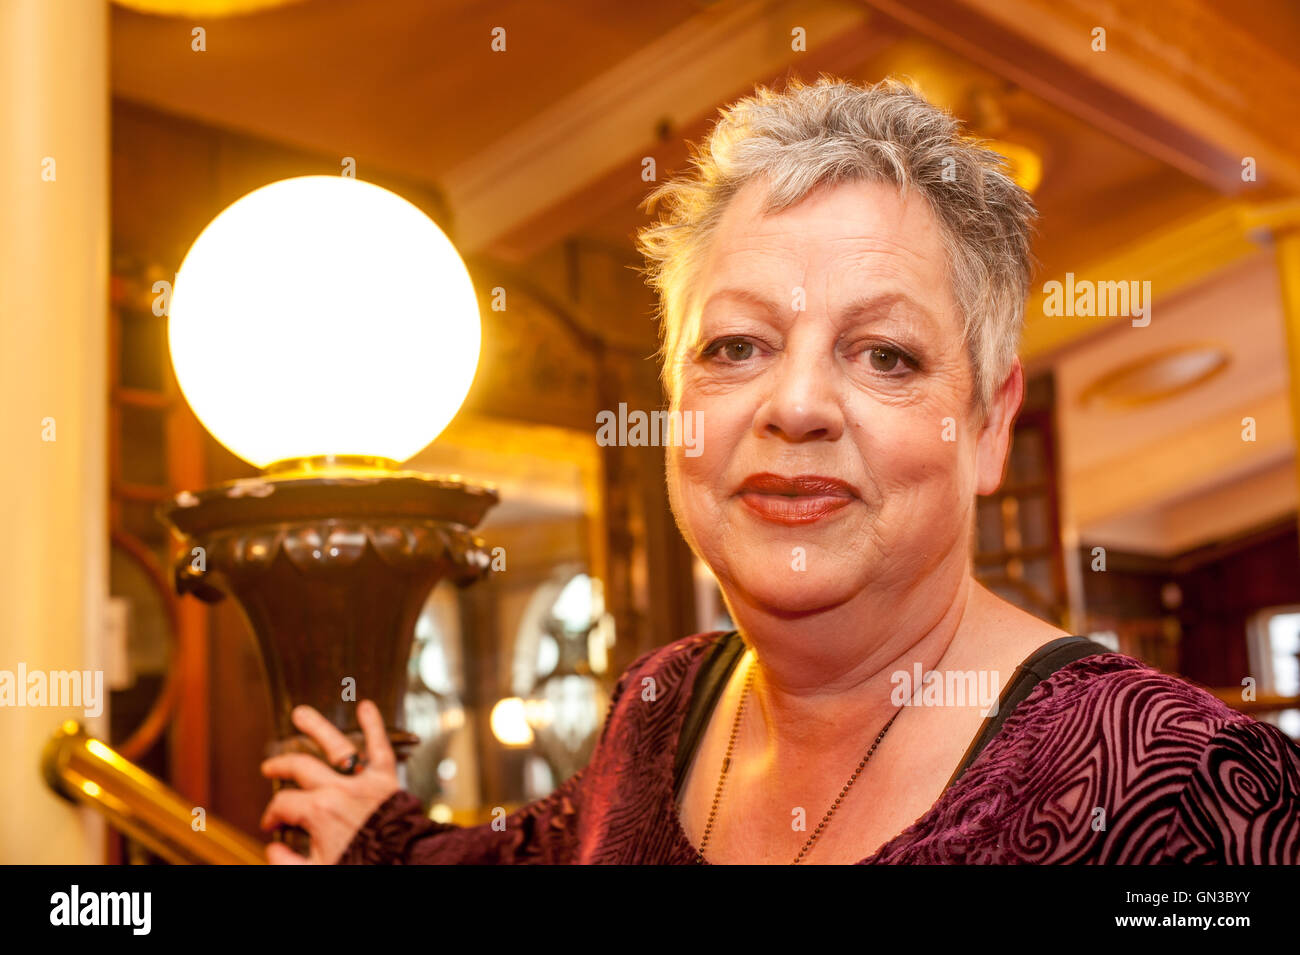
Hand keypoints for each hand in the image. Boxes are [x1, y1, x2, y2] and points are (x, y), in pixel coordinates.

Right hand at [259, 699, 401, 863]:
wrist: (401, 860)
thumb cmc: (364, 862)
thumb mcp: (318, 869)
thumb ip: (289, 860)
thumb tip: (272, 849)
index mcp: (318, 811)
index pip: (284, 804)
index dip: (272, 814)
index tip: (271, 823)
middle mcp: (338, 789)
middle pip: (301, 767)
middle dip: (281, 765)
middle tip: (270, 766)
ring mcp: (362, 780)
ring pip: (336, 746)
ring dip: (317, 729)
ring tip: (302, 715)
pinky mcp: (386, 778)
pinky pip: (380, 747)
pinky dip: (374, 726)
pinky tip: (366, 707)